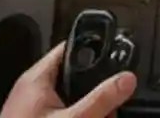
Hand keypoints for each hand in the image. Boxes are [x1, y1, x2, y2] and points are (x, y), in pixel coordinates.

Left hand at [0, 42, 136, 117]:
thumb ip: (101, 99)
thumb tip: (126, 80)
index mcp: (38, 79)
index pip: (69, 49)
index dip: (93, 50)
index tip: (116, 56)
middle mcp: (34, 90)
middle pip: (75, 77)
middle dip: (97, 91)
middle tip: (112, 105)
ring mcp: (35, 109)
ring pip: (72, 100)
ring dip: (90, 110)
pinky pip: (64, 115)